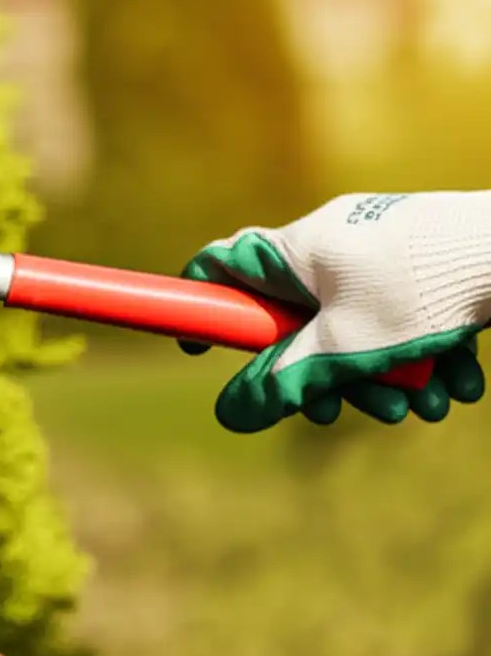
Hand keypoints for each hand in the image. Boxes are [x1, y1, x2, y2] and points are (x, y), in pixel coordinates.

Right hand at [180, 192, 490, 431]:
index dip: (203, 304)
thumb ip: (283, 382)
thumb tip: (229, 415)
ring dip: (385, 375)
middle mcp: (331, 240)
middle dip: (324, 374)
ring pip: (358, 324)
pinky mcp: (422, 258)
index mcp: (296, 248)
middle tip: (342, 412)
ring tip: (424, 406)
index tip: (200, 348)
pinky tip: (456, 384)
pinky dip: (422, 352)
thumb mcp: (344, 350)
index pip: (223, 264)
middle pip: (299, 317)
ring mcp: (379, 247)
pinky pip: (401, 314)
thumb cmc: (421, 291)